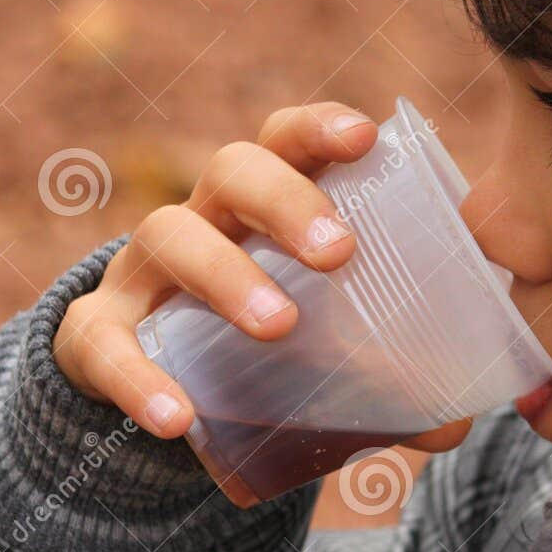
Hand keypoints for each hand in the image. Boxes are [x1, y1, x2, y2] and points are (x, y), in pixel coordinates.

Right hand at [53, 102, 471, 505]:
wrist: (150, 391)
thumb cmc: (258, 343)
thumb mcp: (319, 346)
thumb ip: (384, 376)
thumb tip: (456, 422)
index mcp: (263, 205)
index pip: (287, 141)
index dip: (320, 128)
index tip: (366, 138)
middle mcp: (202, 218)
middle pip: (233, 172)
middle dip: (287, 201)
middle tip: (340, 254)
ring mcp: (143, 270)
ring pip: (170, 236)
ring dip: (227, 276)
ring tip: (279, 328)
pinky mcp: (96, 333)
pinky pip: (107, 345)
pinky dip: (140, 378)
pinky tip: (177, 418)